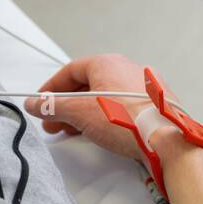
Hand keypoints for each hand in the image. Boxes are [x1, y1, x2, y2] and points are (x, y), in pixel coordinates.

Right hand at [24, 54, 173, 161]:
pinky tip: (99, 132)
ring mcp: (145, 87)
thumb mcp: (78, 112)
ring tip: (73, 130)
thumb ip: (53, 107)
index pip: (71, 71)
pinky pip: (123, 107)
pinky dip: (106, 117)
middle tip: (54, 122)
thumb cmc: (127, 120)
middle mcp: (129, 70)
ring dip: (85, 113)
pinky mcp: (155, 104)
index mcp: (109, 63)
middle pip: (88, 85)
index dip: (52, 88)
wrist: (165, 140)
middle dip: (67, 105)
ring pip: (105, 97)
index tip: (42, 102)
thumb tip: (37, 104)